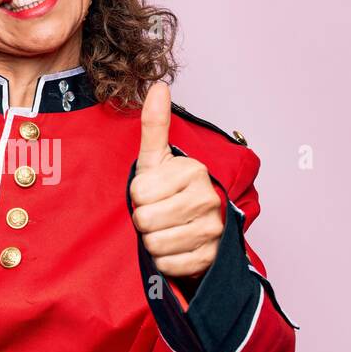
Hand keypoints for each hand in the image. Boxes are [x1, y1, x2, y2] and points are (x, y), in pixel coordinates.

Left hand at [129, 82, 224, 279]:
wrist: (202, 227)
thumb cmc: (172, 192)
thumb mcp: (158, 159)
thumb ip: (155, 125)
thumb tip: (158, 86)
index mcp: (192, 171)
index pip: (139, 192)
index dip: (139, 195)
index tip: (152, 193)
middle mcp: (207, 199)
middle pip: (144, 219)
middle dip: (144, 220)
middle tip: (158, 214)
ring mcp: (212, 230)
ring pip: (154, 244)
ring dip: (153, 241)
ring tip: (166, 230)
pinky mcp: (210, 258)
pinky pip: (169, 265)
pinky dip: (166, 261)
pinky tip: (176, 248)